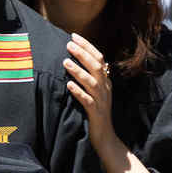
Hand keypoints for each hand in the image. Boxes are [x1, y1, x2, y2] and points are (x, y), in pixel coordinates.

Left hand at [62, 34, 120, 154]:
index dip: (87, 46)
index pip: (99, 59)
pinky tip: (69, 85)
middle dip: (82, 54)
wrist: (105, 137)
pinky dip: (79, 92)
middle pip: (96, 67)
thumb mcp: (95, 92)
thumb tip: (74, 60)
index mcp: (106, 81)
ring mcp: (102, 100)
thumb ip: (89, 77)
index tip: (74, 36)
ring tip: (65, 61)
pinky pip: (88, 100)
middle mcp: (106, 88)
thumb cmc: (96, 113)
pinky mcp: (96, 113)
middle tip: (68, 44)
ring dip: (79, 71)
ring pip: (92, 82)